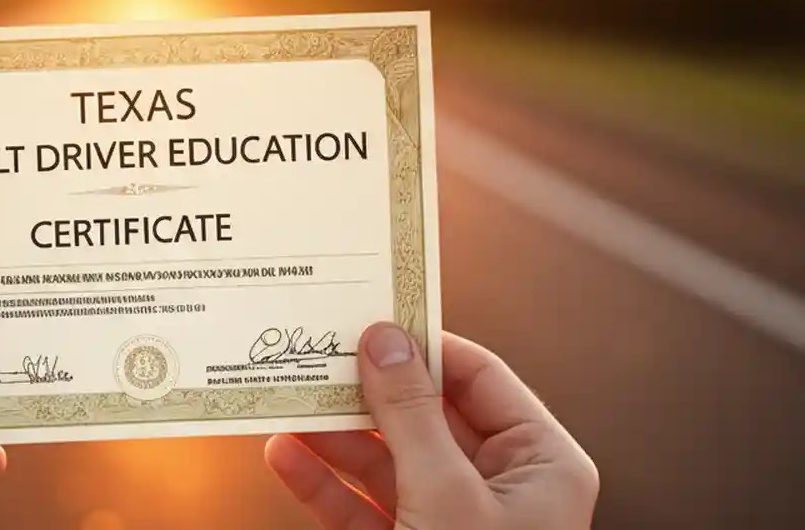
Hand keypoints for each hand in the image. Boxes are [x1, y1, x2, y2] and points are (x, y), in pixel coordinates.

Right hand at [265, 323, 597, 528]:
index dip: (424, 344)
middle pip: (425, 416)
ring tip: (287, 400)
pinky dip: (323, 484)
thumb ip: (411, 414)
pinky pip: (362, 507)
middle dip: (366, 390)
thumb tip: (384, 339)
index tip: (367, 315)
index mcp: (541, 464)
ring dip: (334, 435)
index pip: (479, 378)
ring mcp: (451, 522)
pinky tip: (284, 456)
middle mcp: (500, 488)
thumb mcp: (446, 494)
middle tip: (316, 351)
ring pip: (386, 460)